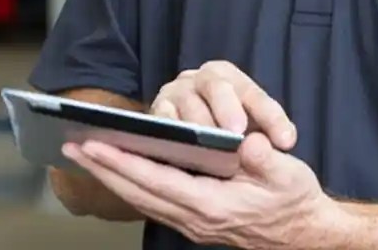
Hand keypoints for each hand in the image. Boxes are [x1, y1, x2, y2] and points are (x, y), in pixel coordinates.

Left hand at [63, 133, 346, 249]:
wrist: (306, 234)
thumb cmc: (295, 200)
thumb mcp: (287, 174)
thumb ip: (265, 159)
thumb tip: (246, 144)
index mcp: (211, 205)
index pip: (155, 181)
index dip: (121, 162)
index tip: (94, 144)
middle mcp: (195, 219)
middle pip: (137, 193)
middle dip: (103, 169)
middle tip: (71, 146)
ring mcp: (193, 224)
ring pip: (141, 200)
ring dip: (112, 177)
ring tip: (86, 155)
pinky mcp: (195, 222)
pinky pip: (153, 203)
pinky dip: (131, 186)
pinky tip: (120, 170)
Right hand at [151, 60, 295, 149]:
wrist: (204, 145)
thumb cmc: (235, 140)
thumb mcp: (258, 137)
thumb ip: (267, 141)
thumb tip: (268, 144)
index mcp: (227, 75)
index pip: (253, 93)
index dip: (271, 116)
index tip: (287, 142)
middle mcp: (200, 78)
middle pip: (217, 87)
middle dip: (230, 111)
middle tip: (240, 135)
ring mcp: (175, 93)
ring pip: (189, 103)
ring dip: (203, 128)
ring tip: (216, 152)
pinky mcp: (156, 113)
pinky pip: (164, 121)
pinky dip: (175, 136)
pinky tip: (186, 155)